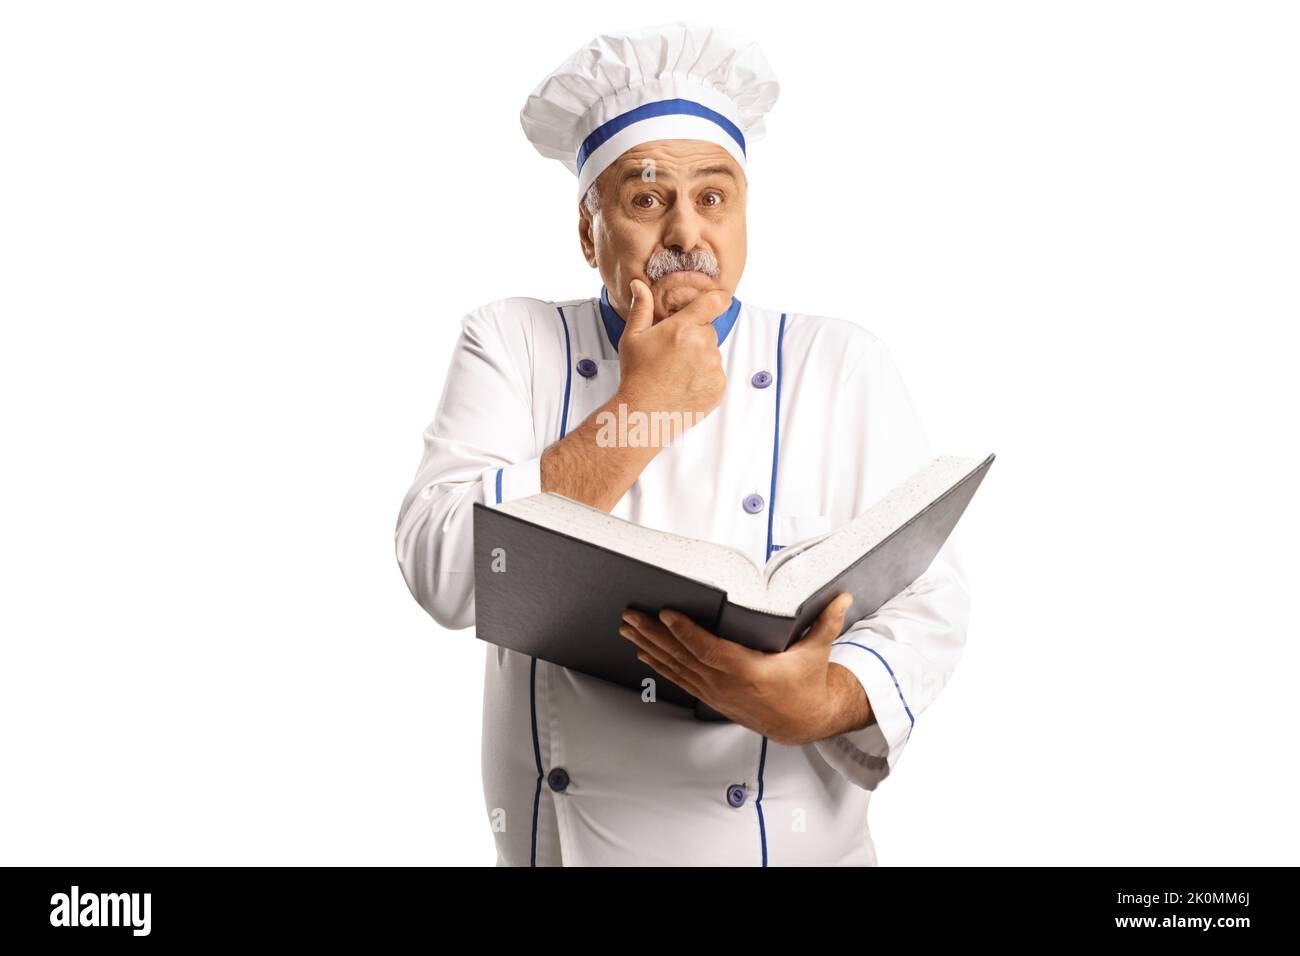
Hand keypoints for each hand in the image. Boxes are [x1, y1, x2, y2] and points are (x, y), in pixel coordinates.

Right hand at [616, 277, 729, 423]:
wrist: (643, 413)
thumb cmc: (636, 375)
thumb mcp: (633, 337)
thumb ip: (641, 308)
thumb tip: (639, 284)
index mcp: (682, 328)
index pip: (715, 302)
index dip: (718, 300)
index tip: (718, 301)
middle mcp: (702, 345)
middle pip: (708, 331)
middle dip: (696, 337)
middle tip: (674, 353)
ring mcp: (713, 368)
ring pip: (713, 354)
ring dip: (701, 359)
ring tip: (677, 372)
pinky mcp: (719, 387)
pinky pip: (717, 375)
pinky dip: (705, 378)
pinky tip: (685, 384)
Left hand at [618, 592, 873, 745]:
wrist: (803, 722)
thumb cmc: (806, 684)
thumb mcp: (817, 652)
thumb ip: (828, 623)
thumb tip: (843, 597)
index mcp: (749, 672)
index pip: (709, 649)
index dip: (686, 632)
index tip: (666, 614)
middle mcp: (727, 685)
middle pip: (682, 657)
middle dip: (653, 634)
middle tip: (631, 615)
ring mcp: (716, 693)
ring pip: (675, 668)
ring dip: (649, 647)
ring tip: (628, 629)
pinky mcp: (712, 697)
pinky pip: (679, 679)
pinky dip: (659, 665)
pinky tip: (643, 654)